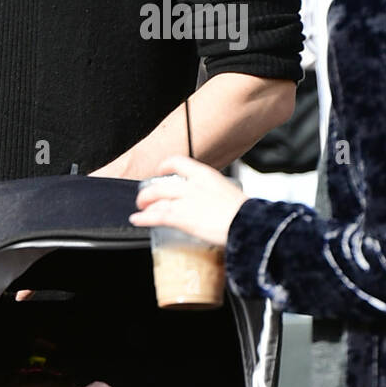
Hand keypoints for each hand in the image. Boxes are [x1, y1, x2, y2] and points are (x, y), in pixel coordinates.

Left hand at [129, 155, 245, 248]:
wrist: (248, 224)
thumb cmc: (244, 213)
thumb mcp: (229, 193)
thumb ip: (215, 194)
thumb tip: (214, 203)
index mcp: (206, 175)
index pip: (178, 162)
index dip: (165, 166)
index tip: (161, 170)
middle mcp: (193, 185)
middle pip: (162, 184)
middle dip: (149, 191)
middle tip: (145, 197)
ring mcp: (186, 200)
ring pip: (156, 199)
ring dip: (145, 204)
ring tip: (140, 209)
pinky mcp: (183, 217)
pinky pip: (157, 216)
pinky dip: (144, 218)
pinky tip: (137, 220)